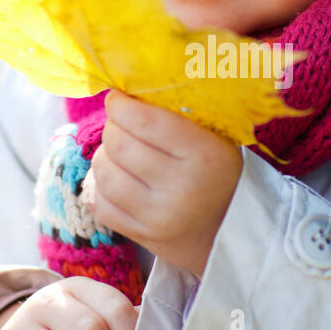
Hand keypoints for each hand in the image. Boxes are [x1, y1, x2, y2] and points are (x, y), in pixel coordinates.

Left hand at [80, 88, 242, 277]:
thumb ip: (179, 117)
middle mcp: (181, 188)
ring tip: (118, 151)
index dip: (121, 105)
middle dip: (112, 128)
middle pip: (120, 146)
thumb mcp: (216, 140)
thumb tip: (128, 93)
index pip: (146, 121)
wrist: (232, 231)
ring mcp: (159, 216)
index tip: (116, 98)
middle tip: (119, 124)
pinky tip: (115, 178)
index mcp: (205, 155)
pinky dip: (99, 186)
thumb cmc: (219, 174)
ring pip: (105, 173)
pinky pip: (100, 203)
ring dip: (104, 156)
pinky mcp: (143, 236)